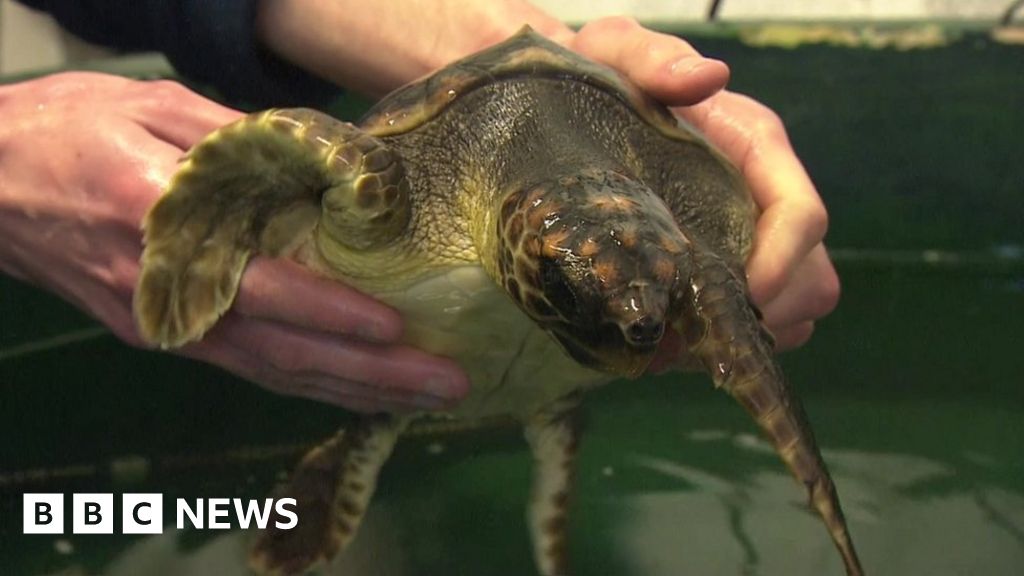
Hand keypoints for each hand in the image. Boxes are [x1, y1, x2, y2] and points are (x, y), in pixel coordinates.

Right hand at [0, 72, 467, 411]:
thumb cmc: (68, 129)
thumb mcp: (152, 107)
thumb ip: (239, 142)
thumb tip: (326, 162)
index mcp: (161, 228)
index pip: (259, 285)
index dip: (328, 311)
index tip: (392, 326)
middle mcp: (169, 295)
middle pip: (281, 351)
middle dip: (370, 374)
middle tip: (447, 384)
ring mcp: (166, 327)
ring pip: (271, 373)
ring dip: (353, 390)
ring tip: (423, 396)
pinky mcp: (166, 335)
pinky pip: (250, 367)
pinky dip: (310, 383)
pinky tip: (358, 387)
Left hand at [567, 17, 839, 350]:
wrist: (555, 106)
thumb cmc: (595, 74)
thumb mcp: (614, 50)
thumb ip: (654, 55)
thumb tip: (709, 77)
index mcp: (753, 148)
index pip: (803, 217)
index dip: (784, 265)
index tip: (742, 295)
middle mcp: (755, 200)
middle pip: (813, 278)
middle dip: (768, 315)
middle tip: (699, 334)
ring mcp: (737, 242)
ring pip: (787, 315)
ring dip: (740, 338)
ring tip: (674, 342)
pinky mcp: (708, 273)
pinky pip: (739, 330)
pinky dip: (712, 347)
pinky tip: (659, 344)